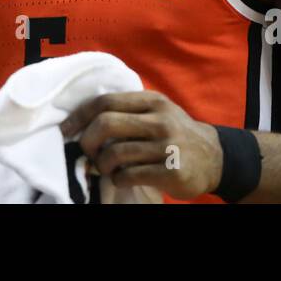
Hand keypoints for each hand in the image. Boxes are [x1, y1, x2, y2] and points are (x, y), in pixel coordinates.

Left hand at [60, 91, 222, 199]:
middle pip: (106, 124)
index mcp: (152, 101)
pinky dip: (117, 179)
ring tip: (105, 168)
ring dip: (102, 165)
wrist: (214, 158)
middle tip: (86, 152)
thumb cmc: (175, 133)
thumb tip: (82, 124)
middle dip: (87, 141)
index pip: (106, 101)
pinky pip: (129, 175)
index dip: (80, 116)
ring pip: (115, 153)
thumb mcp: (157, 112)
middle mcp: (160, 120)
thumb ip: (127, 112)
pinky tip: (121, 178)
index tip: (66, 130)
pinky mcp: (171, 171)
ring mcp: (167, 146)